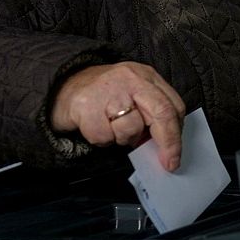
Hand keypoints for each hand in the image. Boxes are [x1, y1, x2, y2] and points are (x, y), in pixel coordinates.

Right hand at [50, 62, 187, 169]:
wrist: (63, 86)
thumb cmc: (103, 96)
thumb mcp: (132, 95)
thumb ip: (150, 114)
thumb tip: (165, 146)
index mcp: (146, 76)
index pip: (172, 105)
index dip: (176, 134)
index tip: (174, 155)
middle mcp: (130, 79)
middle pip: (161, 113)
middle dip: (168, 142)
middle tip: (169, 163)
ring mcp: (109, 90)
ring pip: (130, 129)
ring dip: (121, 138)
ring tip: (110, 127)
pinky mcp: (87, 105)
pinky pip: (104, 137)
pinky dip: (101, 139)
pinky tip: (94, 125)